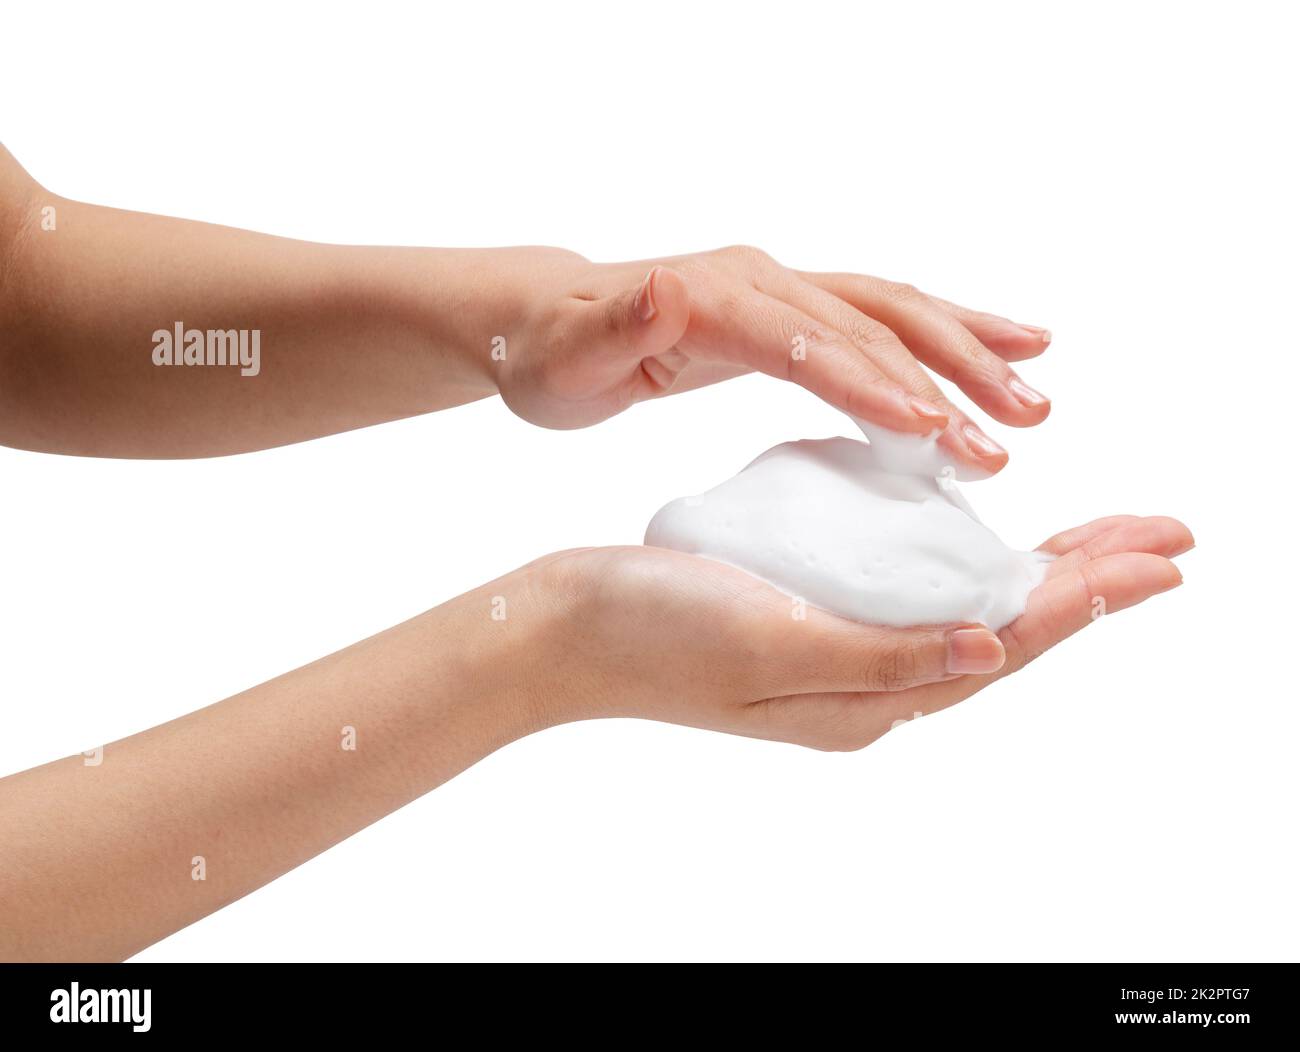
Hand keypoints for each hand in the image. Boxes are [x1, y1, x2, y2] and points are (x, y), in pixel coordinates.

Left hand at [494, 246, 1053, 474]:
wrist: (544, 320)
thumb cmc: (553, 351)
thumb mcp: (568, 352)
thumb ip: (618, 324)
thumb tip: (664, 284)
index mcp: (715, 296)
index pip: (808, 342)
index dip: (873, 385)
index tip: (934, 433)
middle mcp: (762, 281)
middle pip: (872, 320)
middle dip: (948, 377)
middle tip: (1013, 436)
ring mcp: (782, 290)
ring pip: (892, 311)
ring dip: (968, 352)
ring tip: (1035, 400)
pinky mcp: (792, 308)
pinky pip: (880, 315)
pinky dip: (943, 332)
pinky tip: (1001, 351)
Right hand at [524, 514, 1190, 749]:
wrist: (559, 627)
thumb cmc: (647, 631)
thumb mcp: (767, 641)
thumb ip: (882, 653)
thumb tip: (995, 646)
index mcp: (864, 696)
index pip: (1006, 641)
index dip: (1088, 595)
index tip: (1161, 553)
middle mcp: (863, 685)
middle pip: (1003, 629)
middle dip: (1087, 583)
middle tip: (1164, 540)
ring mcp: (834, 655)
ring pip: (965, 613)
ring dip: (1036, 574)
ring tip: (1096, 541)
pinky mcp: (805, 621)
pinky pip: (912, 598)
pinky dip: (964, 566)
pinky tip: (975, 543)